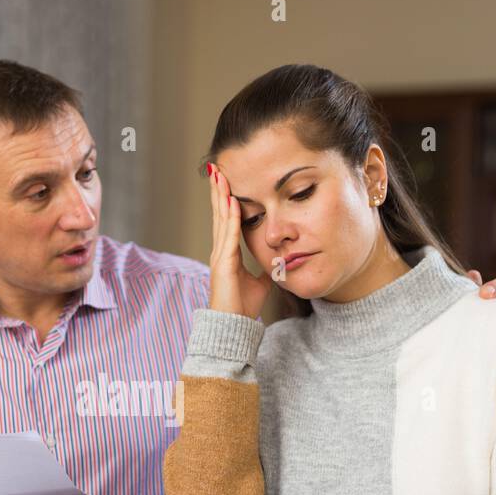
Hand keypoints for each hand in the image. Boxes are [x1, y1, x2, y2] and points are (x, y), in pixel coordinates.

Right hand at [207, 163, 273, 318]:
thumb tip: (278, 260)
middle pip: (220, 214)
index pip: (226, 221)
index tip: (226, 182)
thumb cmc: (243, 307)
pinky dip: (231, 218)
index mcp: (227, 254)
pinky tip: (233, 202)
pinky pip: (229, 236)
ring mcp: (220, 256)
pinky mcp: (224, 264)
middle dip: (218, 191)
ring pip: (221, 220)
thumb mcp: (260, 282)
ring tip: (219, 176)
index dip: (226, 201)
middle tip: (217, 169)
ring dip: (220, 197)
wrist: (232, 326)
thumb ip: (265, 268)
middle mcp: (221, 251)